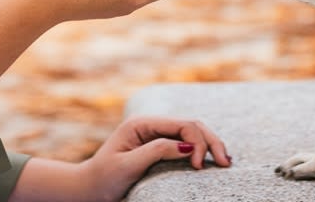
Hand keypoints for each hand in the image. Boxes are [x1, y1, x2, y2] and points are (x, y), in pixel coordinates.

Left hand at [80, 116, 231, 200]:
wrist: (88, 191)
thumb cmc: (103, 179)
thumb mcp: (128, 166)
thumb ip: (157, 152)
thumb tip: (189, 148)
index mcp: (142, 124)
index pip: (182, 125)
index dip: (198, 142)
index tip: (199, 167)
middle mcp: (152, 126)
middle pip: (191, 127)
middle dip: (211, 142)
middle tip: (226, 164)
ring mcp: (156, 137)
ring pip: (192, 135)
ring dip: (210, 146)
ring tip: (226, 162)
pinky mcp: (159, 149)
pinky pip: (186, 146)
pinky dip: (202, 152)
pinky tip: (213, 161)